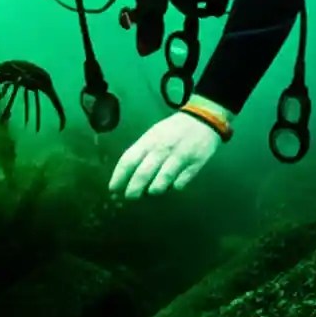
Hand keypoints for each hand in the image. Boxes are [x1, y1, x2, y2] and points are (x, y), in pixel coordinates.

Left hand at [108, 97, 231, 199]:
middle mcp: (161, 149)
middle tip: (130, 197)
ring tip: (152, 191)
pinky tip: (173, 185)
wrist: (203, 119)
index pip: (128, 160)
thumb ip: (141, 153)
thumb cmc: (172, 130)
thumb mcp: (152, 135)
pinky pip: (180, 183)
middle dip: (133, 190)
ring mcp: (179, 158)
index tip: (113, 189)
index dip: (118, 177)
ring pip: (161, 181)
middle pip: (143, 174)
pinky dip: (174, 187)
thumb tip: (126, 176)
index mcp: (148, 141)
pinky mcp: (194, 165)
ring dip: (154, 190)